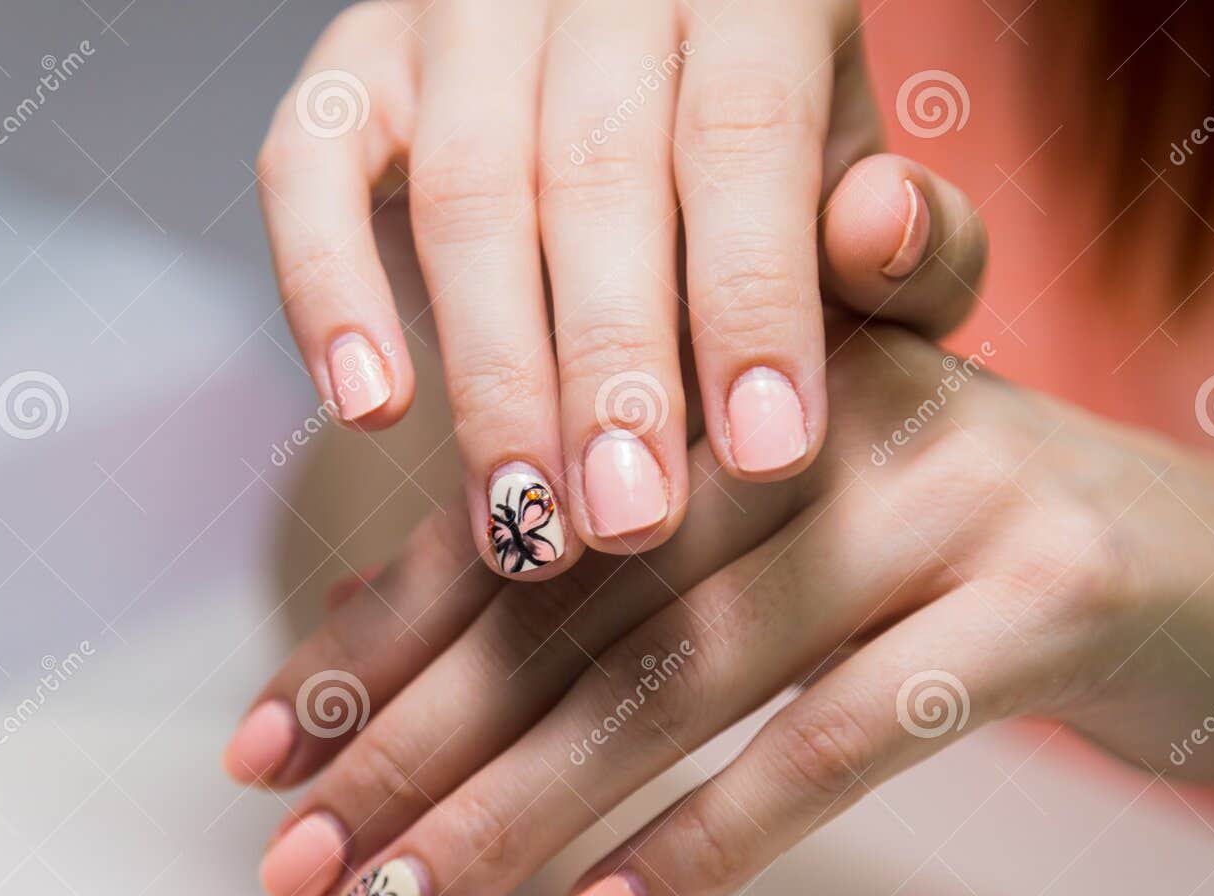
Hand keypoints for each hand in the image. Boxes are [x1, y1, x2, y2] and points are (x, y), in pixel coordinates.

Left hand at [231, 321, 1213, 895]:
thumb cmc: (958, 558)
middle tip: (298, 858)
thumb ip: (620, 570)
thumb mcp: (781, 536)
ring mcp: (941, 499)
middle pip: (574, 600)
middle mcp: (823, 415)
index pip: (521, 518)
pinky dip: (709, 838)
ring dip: (519, 811)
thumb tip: (407, 675)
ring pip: (680, 675)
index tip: (265, 744)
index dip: (379, 633)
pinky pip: (843, 738)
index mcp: (732, 383)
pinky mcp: (1043, 597)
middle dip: (413, 743)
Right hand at [256, 0, 984, 576]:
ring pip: (463, 189)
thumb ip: (908, 240)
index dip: (750, 298)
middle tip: (628, 525)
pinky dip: (327, 290)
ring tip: (524, 525)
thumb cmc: (765, 183)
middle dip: (610, 367)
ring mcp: (457, 18)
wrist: (631, 94)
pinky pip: (305, 167)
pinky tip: (369, 409)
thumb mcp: (858, 198)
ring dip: (490, 371)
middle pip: (593, 170)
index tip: (764, 459)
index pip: (744, 130)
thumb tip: (878, 228)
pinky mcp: (354, 70)